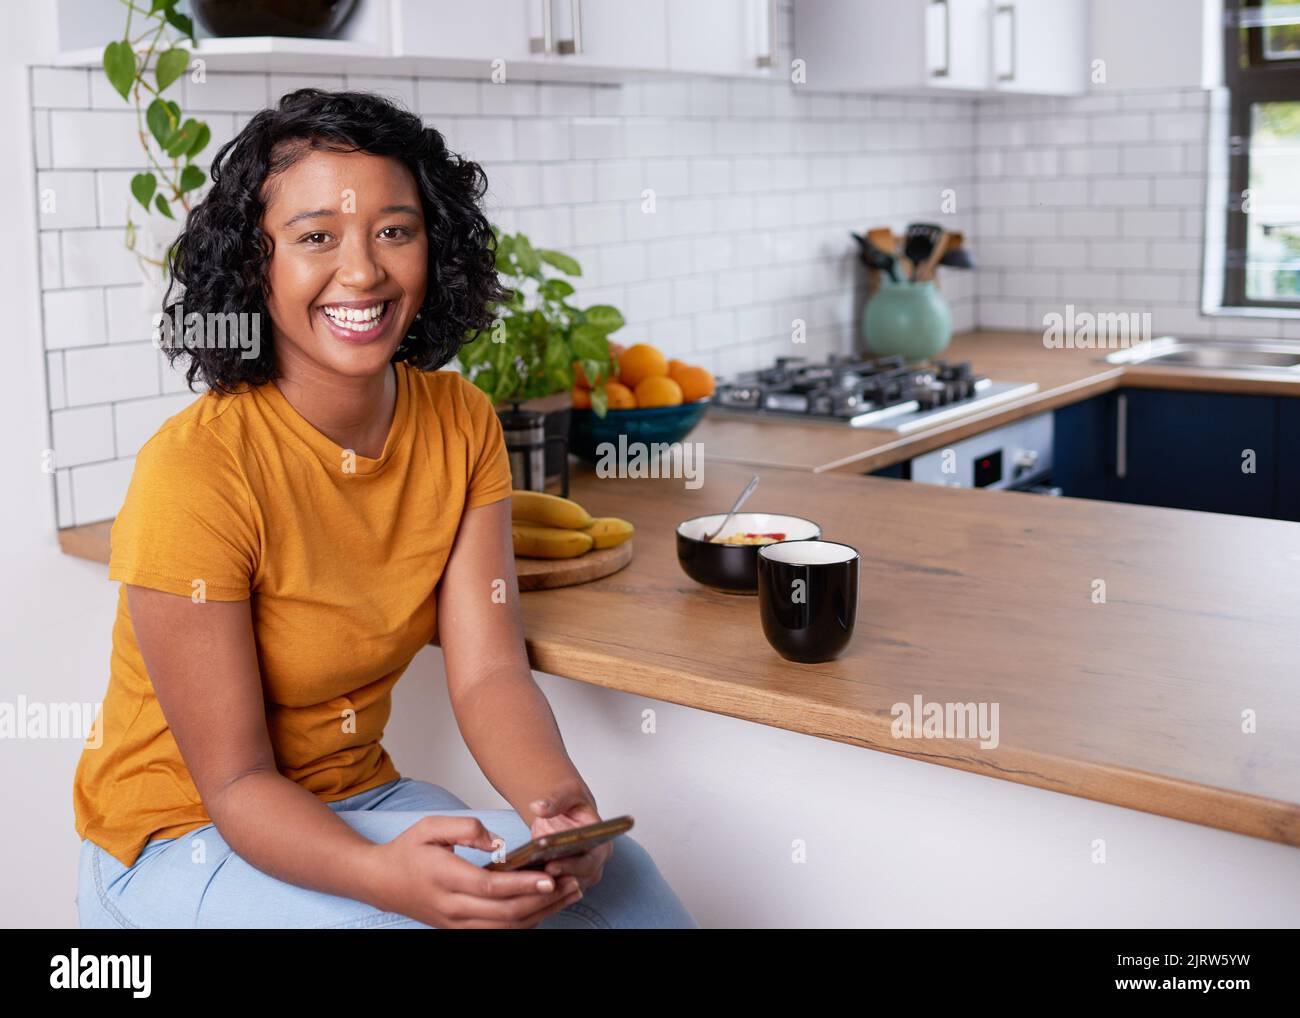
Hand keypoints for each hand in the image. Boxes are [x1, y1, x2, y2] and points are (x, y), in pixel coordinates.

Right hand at [364, 815, 583, 928]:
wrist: (380, 882)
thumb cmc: (407, 851)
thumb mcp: (430, 826)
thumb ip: (466, 828)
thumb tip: (499, 842)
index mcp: (445, 878)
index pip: (490, 887)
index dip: (522, 885)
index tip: (549, 877)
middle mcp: (452, 907)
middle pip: (504, 912)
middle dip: (542, 901)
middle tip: (570, 883)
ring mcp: (456, 923)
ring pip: (505, 927)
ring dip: (540, 913)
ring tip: (567, 894)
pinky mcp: (460, 928)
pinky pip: (498, 930)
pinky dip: (525, 921)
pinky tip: (544, 906)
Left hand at [528, 783, 611, 892]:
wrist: (563, 810)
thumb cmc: (571, 802)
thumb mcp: (567, 793)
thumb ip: (555, 800)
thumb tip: (539, 807)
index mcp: (601, 845)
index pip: (589, 862)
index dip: (571, 866)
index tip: (551, 866)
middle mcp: (593, 864)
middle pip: (575, 880)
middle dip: (553, 879)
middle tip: (531, 876)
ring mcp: (578, 875)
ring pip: (561, 888)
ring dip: (542, 885)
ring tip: (520, 879)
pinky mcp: (562, 880)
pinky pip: (549, 888)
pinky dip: (536, 886)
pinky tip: (518, 878)